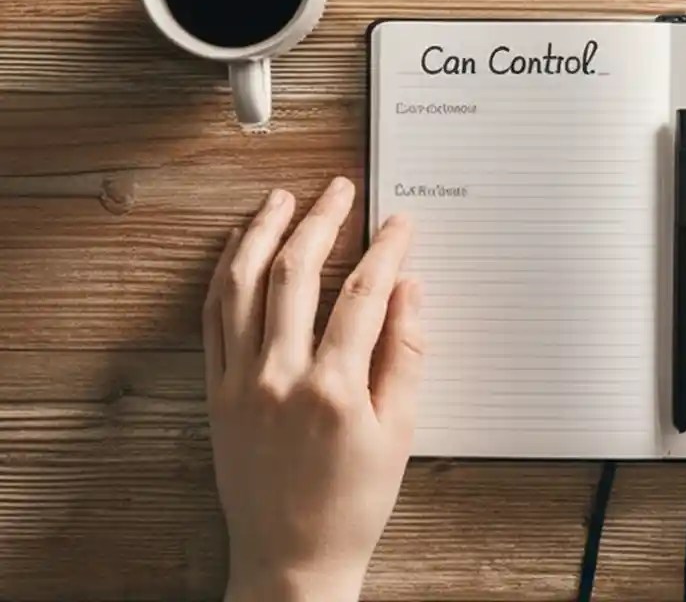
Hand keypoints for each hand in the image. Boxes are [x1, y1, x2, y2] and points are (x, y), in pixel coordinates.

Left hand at [202, 177, 424, 601]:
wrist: (292, 557)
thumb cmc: (352, 504)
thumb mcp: (399, 432)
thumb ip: (405, 356)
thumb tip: (409, 292)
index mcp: (333, 388)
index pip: (362, 294)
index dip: (384, 249)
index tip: (398, 224)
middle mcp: (279, 377)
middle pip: (296, 273)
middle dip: (320, 220)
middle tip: (337, 191)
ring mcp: (240, 382)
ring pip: (242, 285)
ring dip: (262, 233)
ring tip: (281, 200)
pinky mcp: (216, 392)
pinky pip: (213, 317)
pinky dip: (224, 274)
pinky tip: (239, 249)